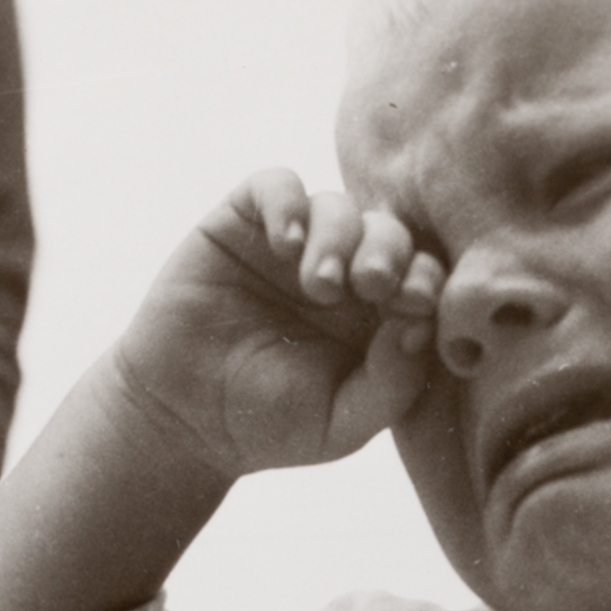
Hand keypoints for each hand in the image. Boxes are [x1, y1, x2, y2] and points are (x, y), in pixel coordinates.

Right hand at [106, 169, 444, 484]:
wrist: (181, 420)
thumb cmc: (268, 425)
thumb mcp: (343, 422)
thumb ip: (393, 382)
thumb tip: (423, 322)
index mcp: (378, 317)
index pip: (422, 277)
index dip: (429, 280)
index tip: (414, 304)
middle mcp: (342, 272)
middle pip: (387, 232)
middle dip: (389, 252)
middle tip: (372, 285)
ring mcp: (293, 245)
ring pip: (337, 206)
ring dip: (339, 237)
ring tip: (319, 284)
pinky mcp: (242, 224)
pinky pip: (276, 185)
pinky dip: (287, 204)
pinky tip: (286, 244)